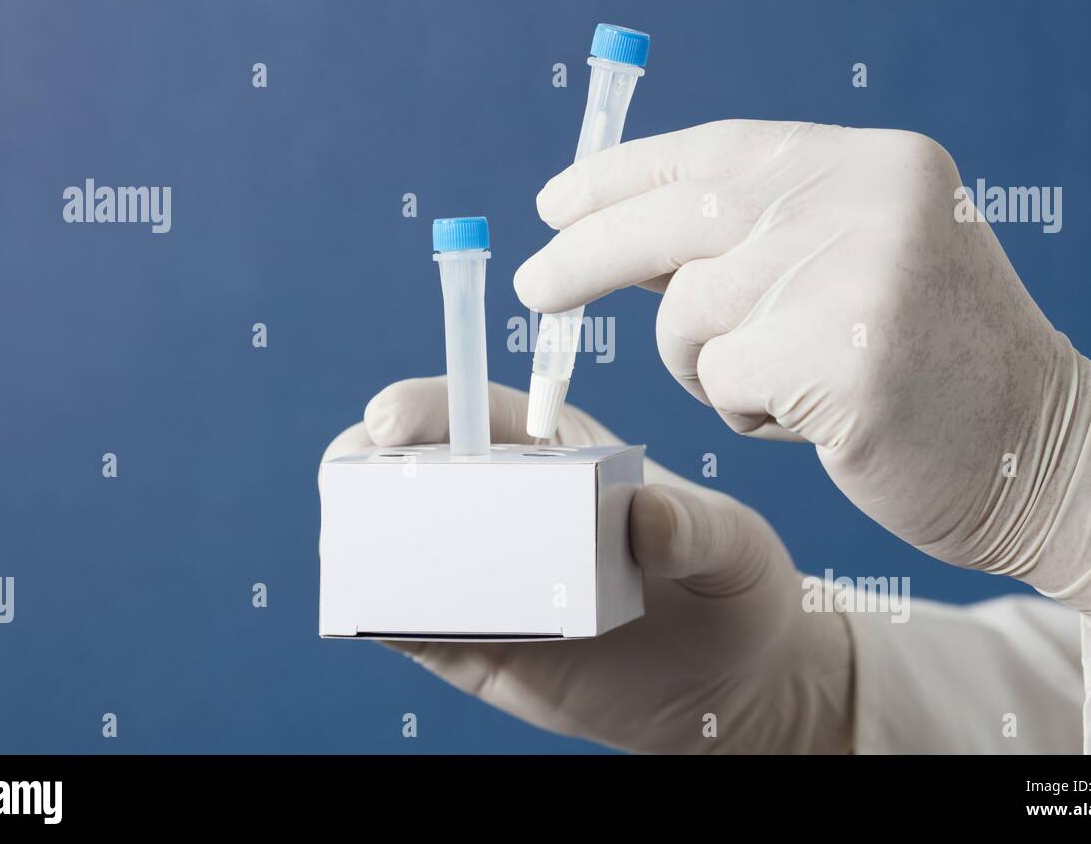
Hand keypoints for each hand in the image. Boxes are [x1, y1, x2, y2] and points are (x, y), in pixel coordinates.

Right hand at [322, 377, 853, 753]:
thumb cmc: (736, 590)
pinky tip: (372, 611)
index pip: (475, 411)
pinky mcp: (477, 649)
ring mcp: (486, 577)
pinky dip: (382, 615)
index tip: (390, 419)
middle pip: (414, 467)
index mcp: (558, 454)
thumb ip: (696, 528)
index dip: (424, 404)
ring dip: (361, 536)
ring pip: (396, 543)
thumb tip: (644, 516)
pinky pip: (411, 626)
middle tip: (353, 475)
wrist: (736, 687)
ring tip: (354, 545)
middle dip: (368, 462)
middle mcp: (509, 506)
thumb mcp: (735, 547)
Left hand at [515, 121, 1090, 624]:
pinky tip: (814, 419)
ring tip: (789, 383)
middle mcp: (869, 201)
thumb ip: (759, 237)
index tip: (553, 203)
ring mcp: (859, 278)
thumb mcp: (858, 264)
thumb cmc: (933, 369)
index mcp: (875, 164)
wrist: (1046, 456)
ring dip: (708, 361)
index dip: (620, 174)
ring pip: (690, 314)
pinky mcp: (843, 363)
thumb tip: (618, 234)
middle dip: (586, 254)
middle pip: (679, 216)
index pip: (714, 149)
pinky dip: (744, 409)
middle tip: (534, 289)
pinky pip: (720, 381)